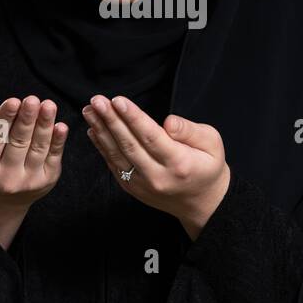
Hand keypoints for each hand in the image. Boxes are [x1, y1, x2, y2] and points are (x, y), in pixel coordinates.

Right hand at [0, 95, 67, 249]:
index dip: (4, 119)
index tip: (13, 101)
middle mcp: (4, 179)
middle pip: (18, 143)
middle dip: (26, 120)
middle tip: (32, 100)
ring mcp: (27, 181)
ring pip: (37, 148)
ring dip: (45, 126)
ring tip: (49, 106)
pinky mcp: (45, 181)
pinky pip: (53, 158)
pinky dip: (58, 142)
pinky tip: (61, 126)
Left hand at [82, 94, 229, 239]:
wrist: (201, 202)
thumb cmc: (207, 166)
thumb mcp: (212, 143)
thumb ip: (190, 131)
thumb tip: (168, 122)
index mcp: (179, 163)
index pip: (151, 137)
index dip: (132, 118)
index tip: (117, 100)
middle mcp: (157, 177)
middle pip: (129, 145)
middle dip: (110, 120)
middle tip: (97, 101)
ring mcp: (142, 185)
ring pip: (117, 155)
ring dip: (100, 131)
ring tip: (89, 111)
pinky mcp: (132, 188)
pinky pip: (113, 165)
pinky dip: (102, 146)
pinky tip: (94, 129)